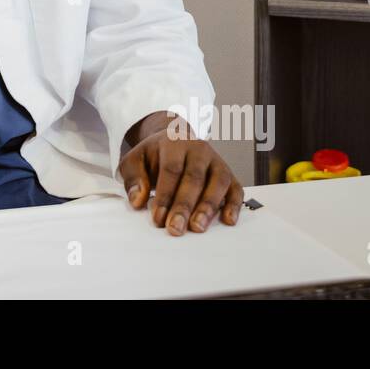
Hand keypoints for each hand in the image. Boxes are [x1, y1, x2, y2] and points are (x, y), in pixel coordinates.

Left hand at [118, 118, 242, 235]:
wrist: (175, 140)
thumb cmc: (154, 155)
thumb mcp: (135, 160)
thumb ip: (133, 178)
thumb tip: (138, 200)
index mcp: (174, 144)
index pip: (171, 170)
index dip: (165, 195)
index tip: (158, 218)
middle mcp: (199, 150)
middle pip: (194, 178)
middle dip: (184, 206)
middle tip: (176, 228)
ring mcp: (216, 161)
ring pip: (218, 183)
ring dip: (208, 207)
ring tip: (198, 227)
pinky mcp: (228, 174)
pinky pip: (236, 189)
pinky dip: (234, 205)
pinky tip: (228, 220)